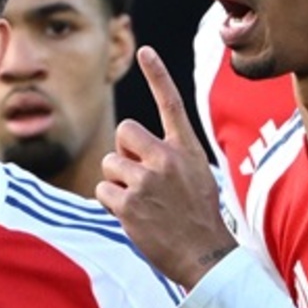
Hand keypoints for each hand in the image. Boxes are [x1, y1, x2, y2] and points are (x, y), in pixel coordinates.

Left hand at [97, 48, 238, 288]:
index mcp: (186, 149)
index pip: (170, 103)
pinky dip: (111, 203)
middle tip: (139, 177)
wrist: (205, 256)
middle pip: (124, 132)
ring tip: (141, 203)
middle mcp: (167, 159)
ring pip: (110, 164)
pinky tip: (133, 216)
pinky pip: (102, 191)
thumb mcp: (197, 175)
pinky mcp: (129, 204)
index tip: (144, 51)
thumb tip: (134, 149)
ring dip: (118, 182)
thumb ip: (170, 156)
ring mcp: (146, 181)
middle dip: (124, 152)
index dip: (157, 75)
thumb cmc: (198, 217)